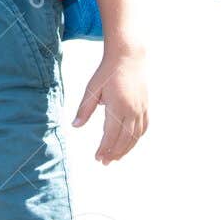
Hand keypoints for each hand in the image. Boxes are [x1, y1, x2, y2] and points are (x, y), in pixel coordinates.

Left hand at [73, 49, 148, 163]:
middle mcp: (132, 110)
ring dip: (126, 149)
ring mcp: (141, 108)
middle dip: (114, 153)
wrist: (128, 56)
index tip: (97, 158)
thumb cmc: (107, 72)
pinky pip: (144, 127)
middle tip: (104, 162)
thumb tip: (75, 126)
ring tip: (115, 158)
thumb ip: (84, 109)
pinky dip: (136, 138)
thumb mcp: (92, 89)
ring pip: (135, 136)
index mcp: (117, 106)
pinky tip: (129, 144)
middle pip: (124, 139)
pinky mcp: (145, 106)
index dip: (104, 149)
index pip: (111, 135)